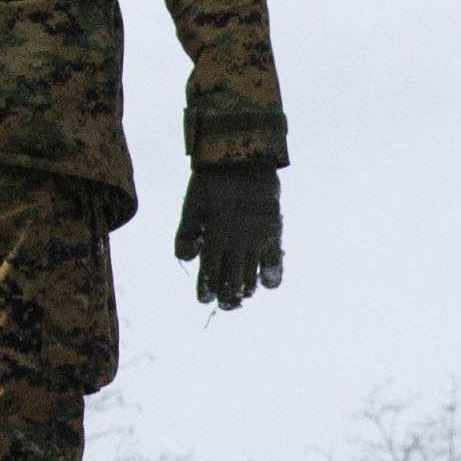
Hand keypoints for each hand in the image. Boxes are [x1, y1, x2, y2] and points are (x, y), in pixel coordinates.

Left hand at [174, 163, 283, 307]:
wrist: (244, 157)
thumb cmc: (212, 181)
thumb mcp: (191, 206)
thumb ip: (185, 235)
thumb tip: (187, 260)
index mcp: (214, 237)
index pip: (209, 275)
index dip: (206, 292)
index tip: (204, 298)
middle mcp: (236, 243)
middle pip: (232, 284)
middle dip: (226, 299)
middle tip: (224, 302)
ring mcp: (257, 240)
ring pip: (251, 279)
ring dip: (244, 291)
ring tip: (240, 293)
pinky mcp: (273, 234)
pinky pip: (275, 265)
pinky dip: (270, 280)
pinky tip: (265, 283)